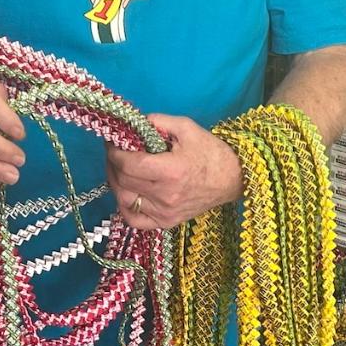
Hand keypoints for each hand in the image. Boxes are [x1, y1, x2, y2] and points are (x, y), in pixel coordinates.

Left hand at [106, 114, 241, 230]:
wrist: (232, 179)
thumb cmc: (210, 151)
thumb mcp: (186, 127)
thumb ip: (156, 122)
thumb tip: (130, 124)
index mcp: (171, 170)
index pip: (129, 164)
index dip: (114, 151)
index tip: (112, 141)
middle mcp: (166, 195)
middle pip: (123, 181)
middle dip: (112, 163)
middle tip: (114, 151)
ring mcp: (165, 212)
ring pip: (124, 199)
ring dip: (116, 182)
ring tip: (119, 169)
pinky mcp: (166, 223)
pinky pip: (134, 220)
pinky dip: (124, 206)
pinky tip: (127, 192)